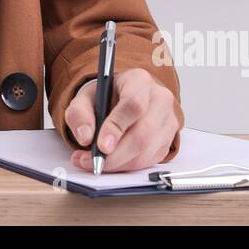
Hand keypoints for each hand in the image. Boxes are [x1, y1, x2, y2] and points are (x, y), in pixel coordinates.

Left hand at [64, 67, 179, 172]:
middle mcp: (159, 99)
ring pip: (146, 151)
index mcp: (139, 81)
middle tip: (91, 161)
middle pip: (143, 133)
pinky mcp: (168, 141)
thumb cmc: (105, 97)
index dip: (117, 127)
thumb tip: (85, 137)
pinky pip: (149, 160)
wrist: (121, 99)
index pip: (134, 104)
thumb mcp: (84, 98)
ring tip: (94, 162)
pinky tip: (111, 163)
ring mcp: (168, 121)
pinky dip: (126, 167)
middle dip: (115, 155)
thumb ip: (79, 113)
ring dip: (118, 164)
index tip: (101, 145)